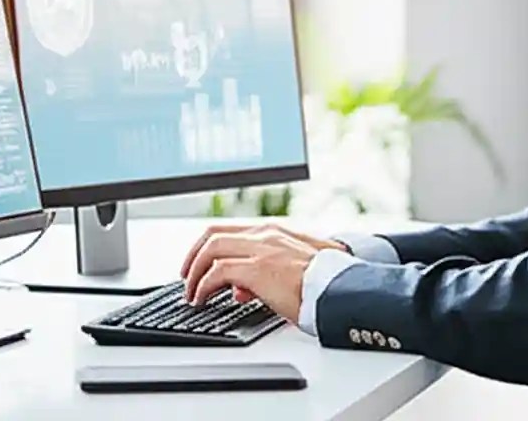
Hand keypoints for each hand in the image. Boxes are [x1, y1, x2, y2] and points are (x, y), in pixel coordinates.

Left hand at [179, 224, 347, 324]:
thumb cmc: (324, 283)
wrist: (340, 289)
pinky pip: (217, 272)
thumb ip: (264, 272)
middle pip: (212, 235)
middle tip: (187, 275)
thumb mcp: (292, 270)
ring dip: (195, 272)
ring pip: (210, 250)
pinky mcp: (257, 269)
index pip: (229, 229)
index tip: (200, 261)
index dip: (207, 245)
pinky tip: (202, 298)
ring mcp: (260, 249)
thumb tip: (242, 288)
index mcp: (274, 232)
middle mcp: (265, 234)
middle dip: (193, 255)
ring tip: (191, 292)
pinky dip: (203, 285)